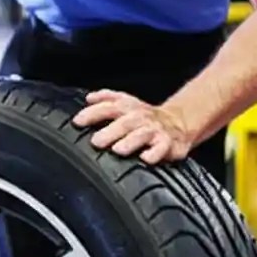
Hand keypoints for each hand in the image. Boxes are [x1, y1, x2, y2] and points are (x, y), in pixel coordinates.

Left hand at [72, 89, 192, 163]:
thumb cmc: (145, 117)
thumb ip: (107, 99)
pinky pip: (162, 149)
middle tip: (96, 141)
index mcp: (128, 108)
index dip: (93, 113)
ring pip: (143, 135)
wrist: (178, 123)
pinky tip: (146, 158)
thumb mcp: (127, 103)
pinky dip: (155, 154)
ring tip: (118, 150)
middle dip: (111, 131)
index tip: (78, 121)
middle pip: (125, 122)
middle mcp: (140, 118)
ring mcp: (155, 131)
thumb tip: (89, 98)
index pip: (109, 107)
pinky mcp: (168, 144)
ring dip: (130, 142)